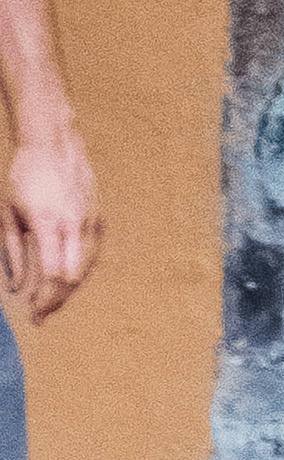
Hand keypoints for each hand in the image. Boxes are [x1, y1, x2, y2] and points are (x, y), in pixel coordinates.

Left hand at [0, 119, 98, 321]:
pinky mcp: (98, 215)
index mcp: (48, 223)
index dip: (44, 300)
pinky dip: (81, 271)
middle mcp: (74, 224)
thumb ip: (13, 254)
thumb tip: (16, 289)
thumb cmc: (24, 177)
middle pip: (72, 277)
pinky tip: (68, 278)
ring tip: (53, 300)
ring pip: (87, 267)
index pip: (51, 275)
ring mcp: (90, 219)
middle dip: (57, 300)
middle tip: (42, 314)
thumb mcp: (9, 216)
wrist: (52, 143)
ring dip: (70, 288)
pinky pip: (93, 252)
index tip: (34, 316)